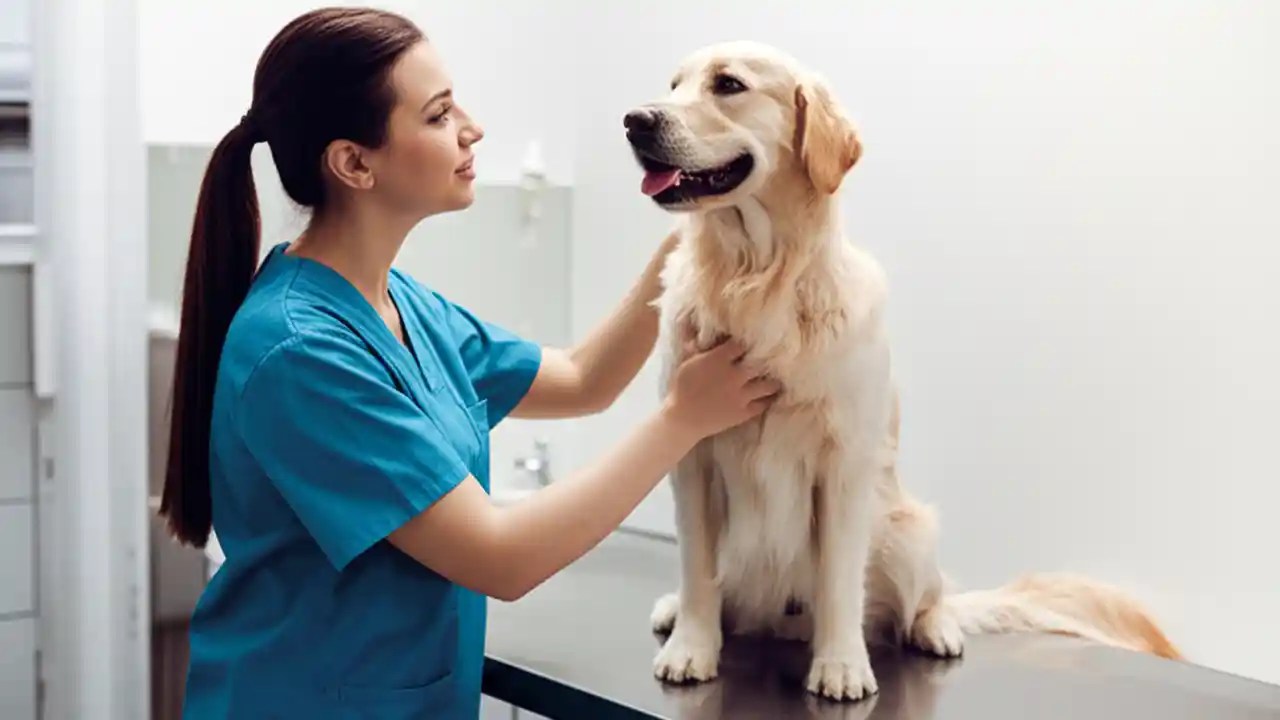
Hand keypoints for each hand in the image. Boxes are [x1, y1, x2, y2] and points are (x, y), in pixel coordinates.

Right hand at [662, 338, 780, 439]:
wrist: (682, 419)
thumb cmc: (680, 388)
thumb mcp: (686, 361)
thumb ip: (696, 345)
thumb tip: (693, 324)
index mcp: (719, 360)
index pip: (742, 344)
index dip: (749, 340)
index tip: (755, 339)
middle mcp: (734, 375)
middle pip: (761, 362)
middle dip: (768, 359)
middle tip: (775, 356)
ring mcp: (741, 395)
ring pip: (768, 385)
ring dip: (774, 380)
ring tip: (780, 376)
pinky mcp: (743, 413)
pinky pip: (763, 404)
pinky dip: (769, 399)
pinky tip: (773, 395)